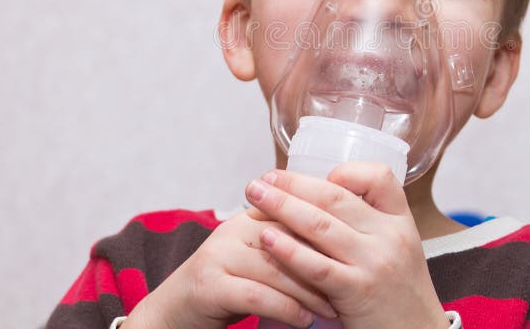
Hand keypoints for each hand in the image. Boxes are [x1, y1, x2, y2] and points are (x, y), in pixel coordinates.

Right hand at [122, 209, 336, 328]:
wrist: (174, 312)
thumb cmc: (225, 285)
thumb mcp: (256, 256)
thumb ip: (286, 242)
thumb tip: (337, 241)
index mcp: (250, 216)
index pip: (295, 212)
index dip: (328, 229)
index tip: (356, 249)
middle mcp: (234, 228)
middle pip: (289, 237)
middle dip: (325, 260)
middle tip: (353, 280)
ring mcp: (219, 255)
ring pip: (276, 268)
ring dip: (309, 291)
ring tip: (333, 307)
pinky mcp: (210, 285)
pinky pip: (257, 295)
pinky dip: (285, 308)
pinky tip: (305, 320)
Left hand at [244, 163, 450, 328]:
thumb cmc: (399, 290)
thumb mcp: (397, 246)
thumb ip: (368, 222)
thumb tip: (320, 195)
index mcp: (400, 220)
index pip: (379, 177)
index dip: (345, 171)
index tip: (315, 174)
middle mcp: (390, 236)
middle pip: (335, 198)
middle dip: (294, 184)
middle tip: (264, 178)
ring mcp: (374, 262)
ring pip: (321, 226)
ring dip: (282, 208)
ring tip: (255, 197)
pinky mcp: (357, 291)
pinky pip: (317, 266)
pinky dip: (289, 250)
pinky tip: (267, 238)